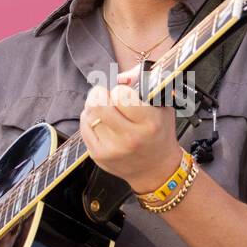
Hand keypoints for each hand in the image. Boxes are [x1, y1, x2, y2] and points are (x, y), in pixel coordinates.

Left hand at [79, 69, 183, 194]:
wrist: (156, 170)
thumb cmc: (160, 133)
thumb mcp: (162, 105)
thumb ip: (144, 83)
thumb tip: (120, 77)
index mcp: (149, 123)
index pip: (121, 95)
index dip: (120, 90)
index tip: (124, 94)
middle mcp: (130, 138)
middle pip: (99, 104)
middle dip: (100, 93)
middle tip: (106, 94)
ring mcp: (112, 149)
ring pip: (89, 114)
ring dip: (93, 105)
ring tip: (104, 108)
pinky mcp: (99, 156)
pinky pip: (84, 127)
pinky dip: (89, 119)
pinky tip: (99, 120)